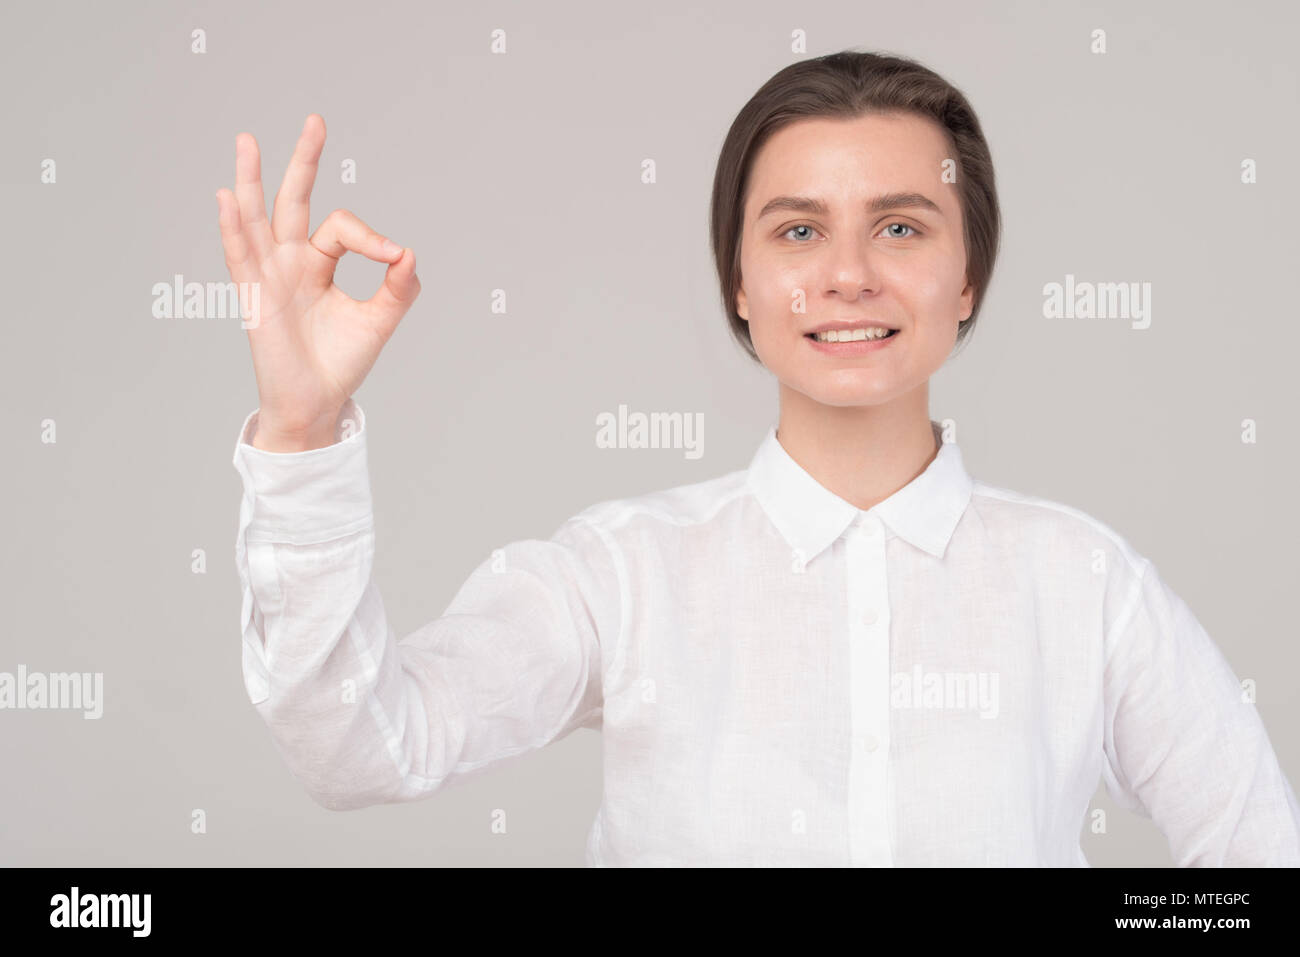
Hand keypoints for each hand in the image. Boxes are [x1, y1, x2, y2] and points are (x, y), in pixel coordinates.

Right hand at [216, 114, 419, 450]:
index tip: (396, 260)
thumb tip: (409, 252)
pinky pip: (240, 255)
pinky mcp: (255, 297)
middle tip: (317, 121)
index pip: (340, 227)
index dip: (371, 237)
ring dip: (252, 179)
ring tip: (248, 139)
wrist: (318, 403)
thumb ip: (398, 287)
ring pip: (258, 217)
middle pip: (292, 201)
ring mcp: (269, 276)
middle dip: (304, 161)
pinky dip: (233, 226)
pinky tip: (228, 196)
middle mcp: (290, 262)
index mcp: (318, 264)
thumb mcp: (379, 320)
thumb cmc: (342, 362)